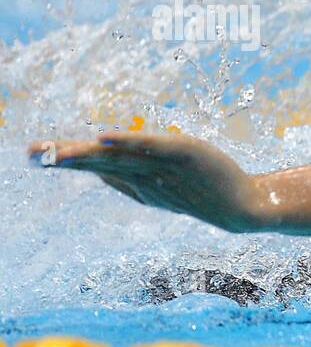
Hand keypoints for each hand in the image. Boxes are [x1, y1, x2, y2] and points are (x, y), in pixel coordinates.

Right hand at [28, 131, 264, 232]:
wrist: (244, 207)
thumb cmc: (205, 194)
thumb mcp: (164, 188)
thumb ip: (132, 179)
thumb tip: (99, 169)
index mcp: (138, 183)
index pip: (95, 168)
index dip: (65, 161)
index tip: (32, 154)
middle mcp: (145, 177)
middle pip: (100, 164)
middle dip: (65, 158)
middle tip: (30, 154)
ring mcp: (164, 169)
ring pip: (120, 158)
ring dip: (87, 153)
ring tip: (57, 150)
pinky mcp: (185, 155)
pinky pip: (154, 148)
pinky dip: (130, 144)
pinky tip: (105, 139)